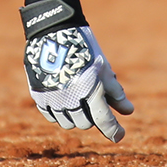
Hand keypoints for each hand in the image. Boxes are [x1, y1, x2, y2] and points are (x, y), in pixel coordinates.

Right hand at [21, 4, 133, 141]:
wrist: (53, 31)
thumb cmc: (84, 48)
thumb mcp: (103, 68)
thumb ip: (115, 92)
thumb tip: (128, 111)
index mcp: (90, 89)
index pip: (103, 119)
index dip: (113, 130)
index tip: (119, 136)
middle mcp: (70, 98)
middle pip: (85, 123)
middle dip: (93, 116)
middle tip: (94, 102)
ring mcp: (52, 98)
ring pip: (68, 123)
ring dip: (76, 117)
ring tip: (79, 100)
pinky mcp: (38, 95)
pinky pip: (51, 116)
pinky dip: (60, 113)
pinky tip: (65, 101)